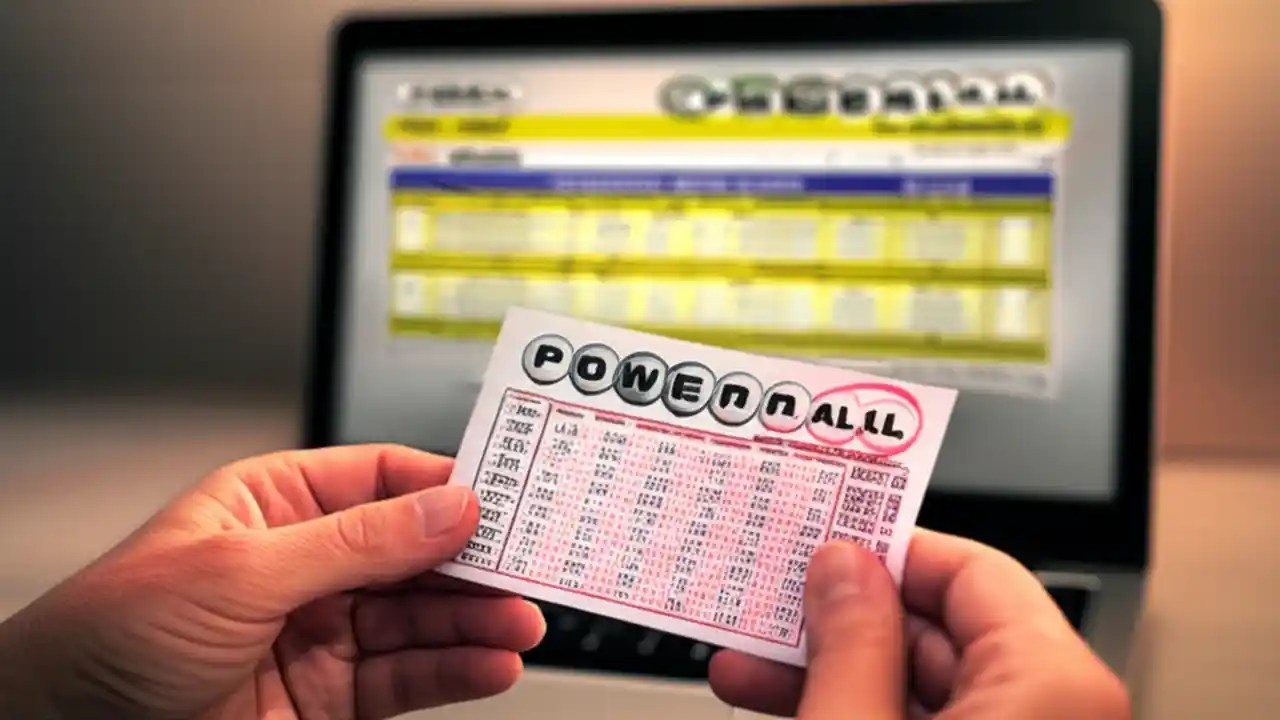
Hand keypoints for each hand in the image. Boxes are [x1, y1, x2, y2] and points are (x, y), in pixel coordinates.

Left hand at [0, 445, 544, 719]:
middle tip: (528, 568)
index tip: (504, 496)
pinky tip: (488, 664)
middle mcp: (306, 565)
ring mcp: (321, 633)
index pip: (381, 480)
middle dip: (472, 562)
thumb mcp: (240, 570)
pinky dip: (453, 671)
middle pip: (413, 553)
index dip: (444, 487)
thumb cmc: (107, 635)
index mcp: (276, 505)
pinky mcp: (330, 698)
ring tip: (520, 624)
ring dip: (474, 621)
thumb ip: (356, 542)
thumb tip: (445, 507)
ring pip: (419, 618)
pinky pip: (405, 678)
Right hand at [709, 531, 1129, 718]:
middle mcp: (1057, 714)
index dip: (881, 547)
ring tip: (749, 664)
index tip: (818, 540)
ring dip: (834, 669)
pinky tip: (784, 704)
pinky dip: (860, 711)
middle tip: (768, 602)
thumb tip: (842, 565)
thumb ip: (851, 642)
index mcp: (1054, 688)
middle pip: (941, 627)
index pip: (969, 567)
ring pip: (925, 685)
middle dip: (839, 617)